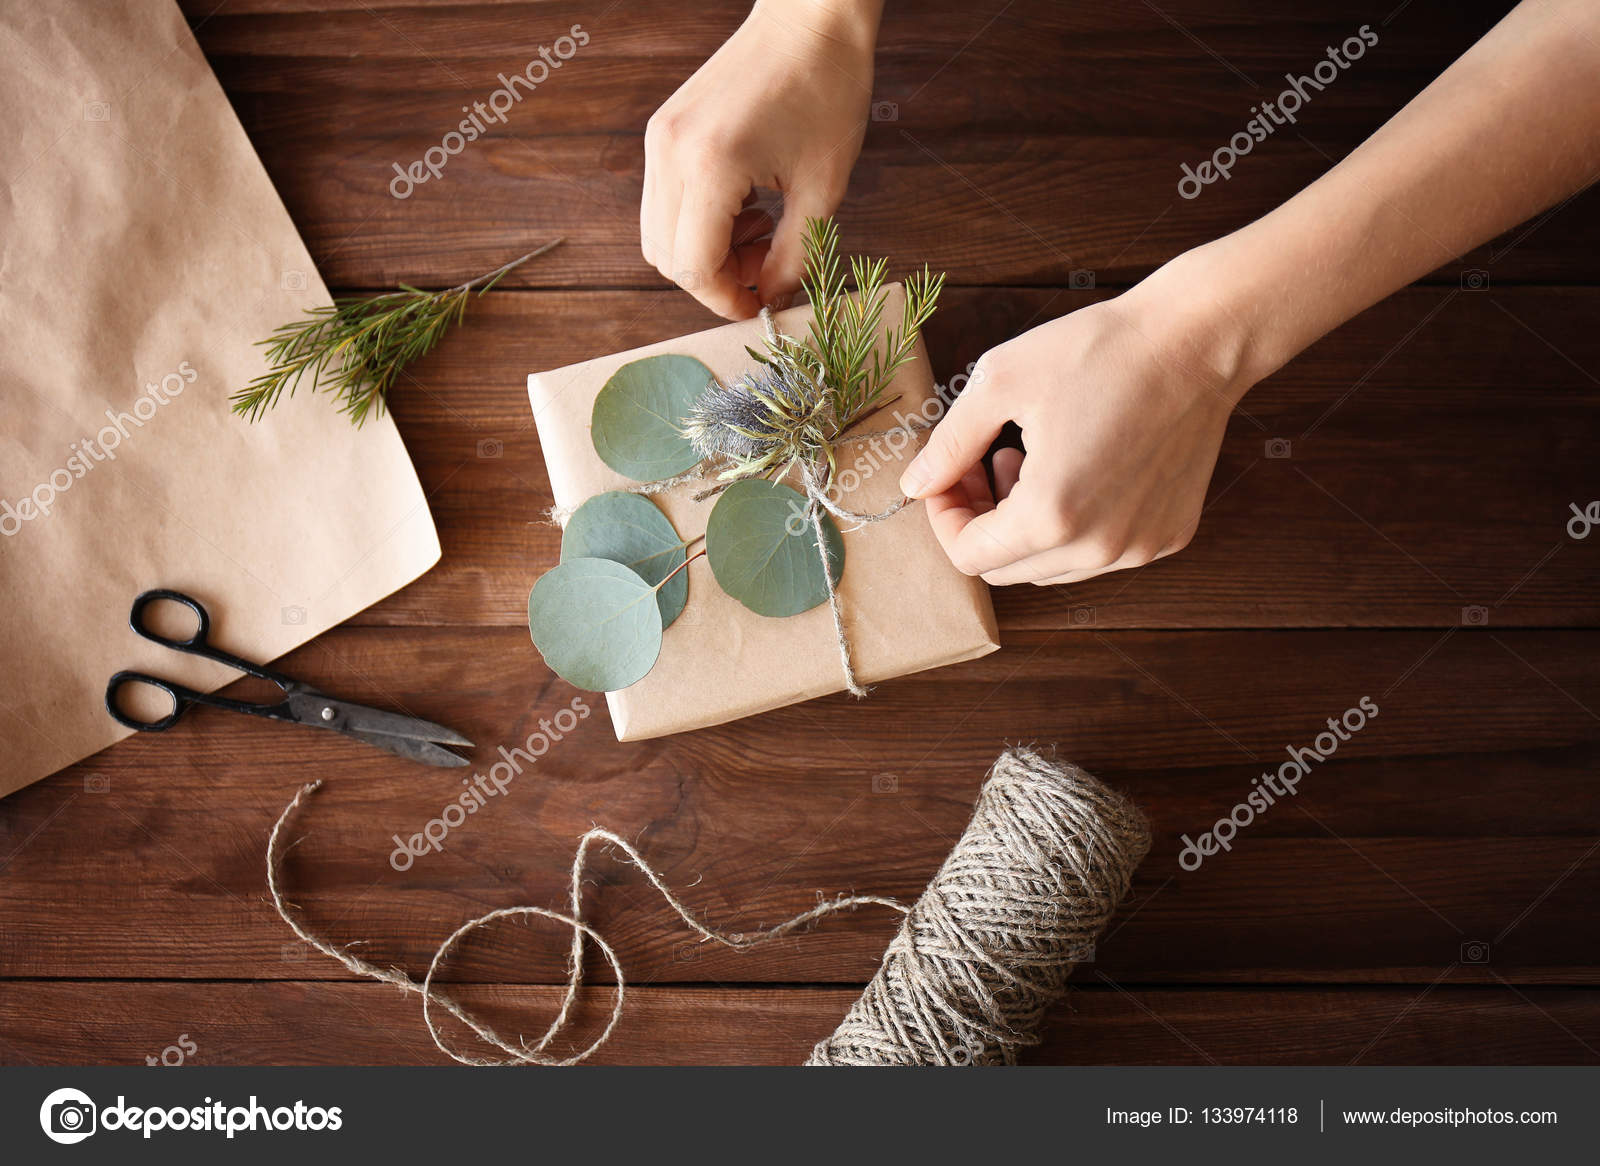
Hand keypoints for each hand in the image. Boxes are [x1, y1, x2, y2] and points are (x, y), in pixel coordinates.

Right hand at [641, 0, 881, 319]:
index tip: (761, 305)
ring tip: (762, 234)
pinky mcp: (663, 131)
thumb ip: (796, 256)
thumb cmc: (826, 91)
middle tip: (768, 269)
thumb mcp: (823, 188)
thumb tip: (774, 299)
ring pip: (659, 233)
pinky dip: (698, 223)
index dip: (726, 300)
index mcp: (710, 166)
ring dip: (706, 253)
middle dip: (715, 280)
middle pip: (667, 257)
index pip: (693, 267)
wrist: (809, 18)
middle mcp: (670, 154)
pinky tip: (746, 209)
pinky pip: (664, 202)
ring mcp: (659, 140)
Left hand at [899, 250, 1255, 585]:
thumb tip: (913, 485)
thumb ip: (949, 444)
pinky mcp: (1169, 535)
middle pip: (1007, 568)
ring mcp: (1140, 548)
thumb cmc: (1100, 350)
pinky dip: (1075, 524)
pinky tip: (1079, 466)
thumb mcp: (1001, 382)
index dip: (945, 516)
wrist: (1198, 339)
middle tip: (983, 461)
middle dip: (981, 520)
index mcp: (1051, 515)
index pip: (968, 556)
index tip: (949, 472)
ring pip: (1052, 566)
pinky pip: (1101, 552)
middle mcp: (1100, 548)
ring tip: (1028, 460)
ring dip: (1025, 526)